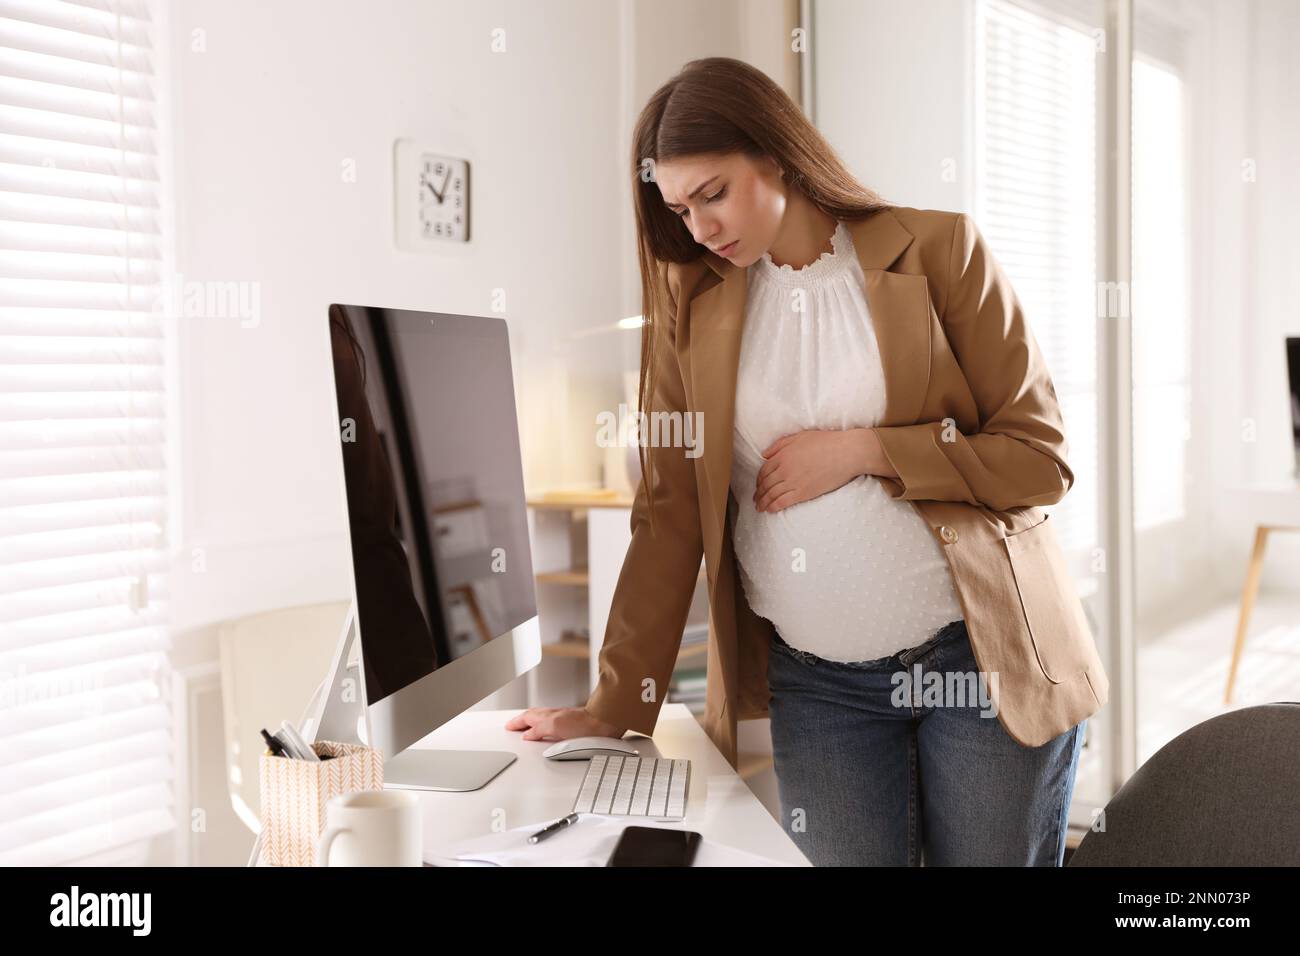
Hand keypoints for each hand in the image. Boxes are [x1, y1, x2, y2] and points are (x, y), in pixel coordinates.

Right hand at [504, 706, 625, 741]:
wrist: (603, 725)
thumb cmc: (583, 725)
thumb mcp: (554, 727)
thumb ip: (538, 730)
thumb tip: (527, 735)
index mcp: (546, 716)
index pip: (526, 718)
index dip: (516, 723)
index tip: (509, 727)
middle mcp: (554, 716)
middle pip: (533, 716)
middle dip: (522, 721)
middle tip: (514, 726)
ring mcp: (563, 720)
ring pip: (542, 719)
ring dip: (532, 723)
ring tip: (526, 728)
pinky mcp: (572, 726)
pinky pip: (551, 725)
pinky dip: (544, 727)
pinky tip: (548, 732)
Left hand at [753, 427, 891, 512]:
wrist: (846, 453)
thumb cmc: (826, 441)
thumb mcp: (800, 436)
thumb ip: (780, 445)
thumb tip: (764, 455)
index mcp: (783, 455)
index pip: (764, 470)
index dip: (759, 479)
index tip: (758, 485)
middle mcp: (784, 469)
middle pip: (765, 484)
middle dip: (759, 493)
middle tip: (756, 499)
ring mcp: (793, 482)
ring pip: (772, 495)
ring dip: (763, 502)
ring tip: (759, 507)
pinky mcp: (803, 493)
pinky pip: (783, 502)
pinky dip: (773, 507)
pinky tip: (769, 510)